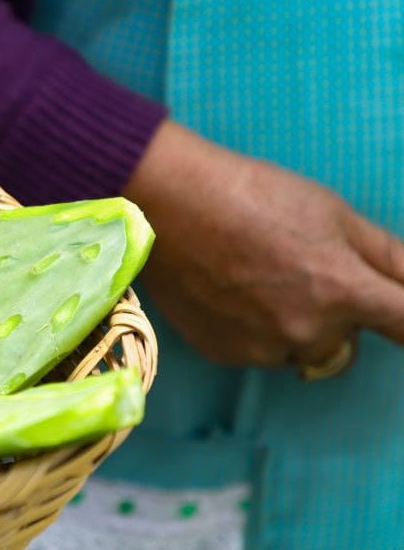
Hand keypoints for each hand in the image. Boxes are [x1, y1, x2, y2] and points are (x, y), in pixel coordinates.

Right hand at [124, 121, 403, 370]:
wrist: (169, 203)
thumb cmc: (254, 195)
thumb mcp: (333, 212)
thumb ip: (387, 255)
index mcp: (343, 291)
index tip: (396, 316)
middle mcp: (306, 332)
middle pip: (345, 346)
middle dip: (336, 321)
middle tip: (302, 274)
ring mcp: (260, 348)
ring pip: (298, 352)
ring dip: (293, 329)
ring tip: (259, 281)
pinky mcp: (222, 354)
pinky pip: (256, 352)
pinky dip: (252, 331)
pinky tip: (229, 292)